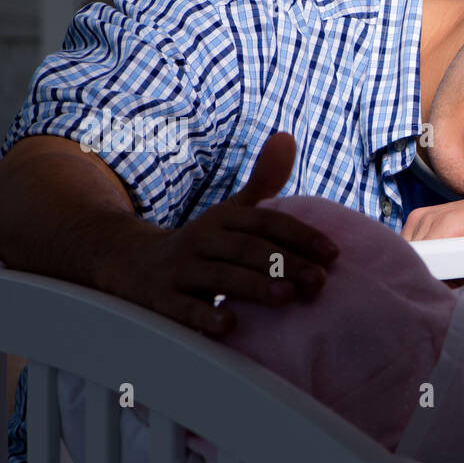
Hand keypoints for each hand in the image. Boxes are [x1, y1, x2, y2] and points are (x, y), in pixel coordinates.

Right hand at [105, 132, 338, 335]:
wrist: (130, 262)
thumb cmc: (201, 243)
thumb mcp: (229, 212)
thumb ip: (262, 182)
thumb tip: (287, 137)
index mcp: (223, 219)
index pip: (265, 221)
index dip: (300, 235)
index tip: (333, 254)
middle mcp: (202, 239)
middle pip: (246, 248)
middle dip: (284, 262)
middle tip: (318, 281)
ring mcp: (179, 268)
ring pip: (219, 275)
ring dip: (253, 285)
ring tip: (286, 296)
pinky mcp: (162, 298)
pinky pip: (184, 307)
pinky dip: (205, 315)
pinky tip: (230, 325)